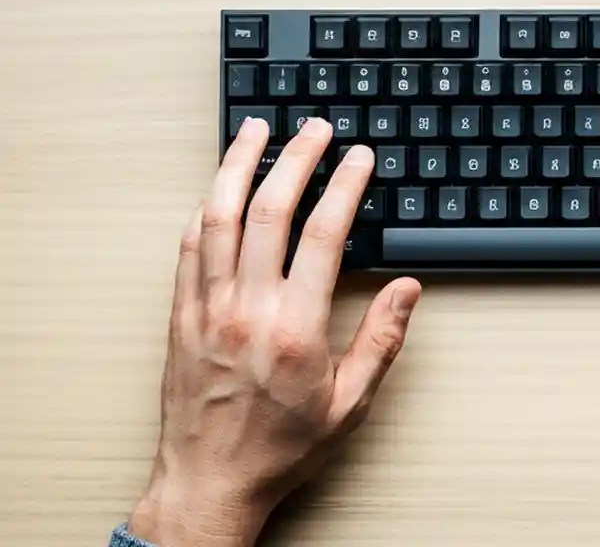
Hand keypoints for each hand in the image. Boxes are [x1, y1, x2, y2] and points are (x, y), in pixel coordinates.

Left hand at [128, 118, 421, 546]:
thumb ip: (381, 341)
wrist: (209, 483)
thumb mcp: (349, 404)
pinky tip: (215, 191)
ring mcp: (206, 309)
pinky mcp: (180, 317)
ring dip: (236, 168)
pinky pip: (188, 250)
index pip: (322, 235)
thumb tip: (406, 291)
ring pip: (218, 219)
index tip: (357, 159)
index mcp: (294, 328)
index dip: (343, 186)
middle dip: (294, 159)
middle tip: (312, 129)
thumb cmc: (279, 449)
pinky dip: (203, 211)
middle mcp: (246, 309)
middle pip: (268, 211)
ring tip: (253, 134)